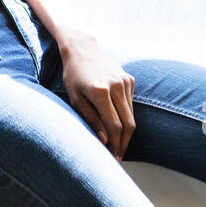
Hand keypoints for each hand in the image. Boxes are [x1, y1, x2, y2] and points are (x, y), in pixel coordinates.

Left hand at [58, 34, 136, 161]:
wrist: (82, 48)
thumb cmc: (73, 75)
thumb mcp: (75, 98)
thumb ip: (90, 119)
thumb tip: (105, 140)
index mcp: (100, 92)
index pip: (114, 126)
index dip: (115, 145)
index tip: (112, 158)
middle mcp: (116, 86)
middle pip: (128, 124)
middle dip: (124, 144)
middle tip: (118, 157)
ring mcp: (125, 82)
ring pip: (132, 116)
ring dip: (127, 134)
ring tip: (118, 146)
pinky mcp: (129, 79)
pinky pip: (131, 105)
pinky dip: (127, 118)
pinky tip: (118, 127)